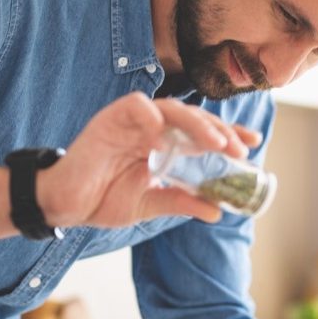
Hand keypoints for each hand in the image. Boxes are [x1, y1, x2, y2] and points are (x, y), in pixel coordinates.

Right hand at [37, 92, 260, 226]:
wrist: (65, 205)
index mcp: (164, 144)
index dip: (228, 135)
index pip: (202, 134)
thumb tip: (217, 211)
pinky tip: (161, 134)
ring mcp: (131, 122)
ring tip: (214, 142)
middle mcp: (152, 128)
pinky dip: (149, 116)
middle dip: (218, 132)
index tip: (252, 145)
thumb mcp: (150, 203)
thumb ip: (180, 201)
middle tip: (237, 150)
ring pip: (170, 109)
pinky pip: (133, 107)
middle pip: (192, 118)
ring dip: (195, 123)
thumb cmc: (103, 198)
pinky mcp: (109, 120)